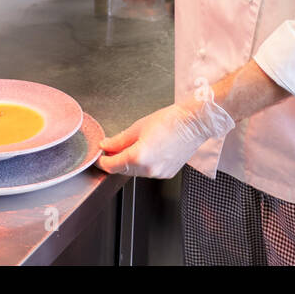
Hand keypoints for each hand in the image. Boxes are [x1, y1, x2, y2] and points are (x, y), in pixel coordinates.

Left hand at [97, 99, 234, 177]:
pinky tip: (149, 150)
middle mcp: (148, 169)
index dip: (102, 161)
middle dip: (116, 160)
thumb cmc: (171, 120)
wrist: (195, 123)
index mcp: (138, 157)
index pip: (112, 166)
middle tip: (113, 147)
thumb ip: (119, 140)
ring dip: (130, 162)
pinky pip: (149, 171)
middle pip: (123, 170)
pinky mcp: (167, 173)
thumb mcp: (139, 127)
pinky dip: (144, 163)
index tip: (99, 156)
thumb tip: (106, 145)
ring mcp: (158, 173)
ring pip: (136, 171)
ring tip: (135, 144)